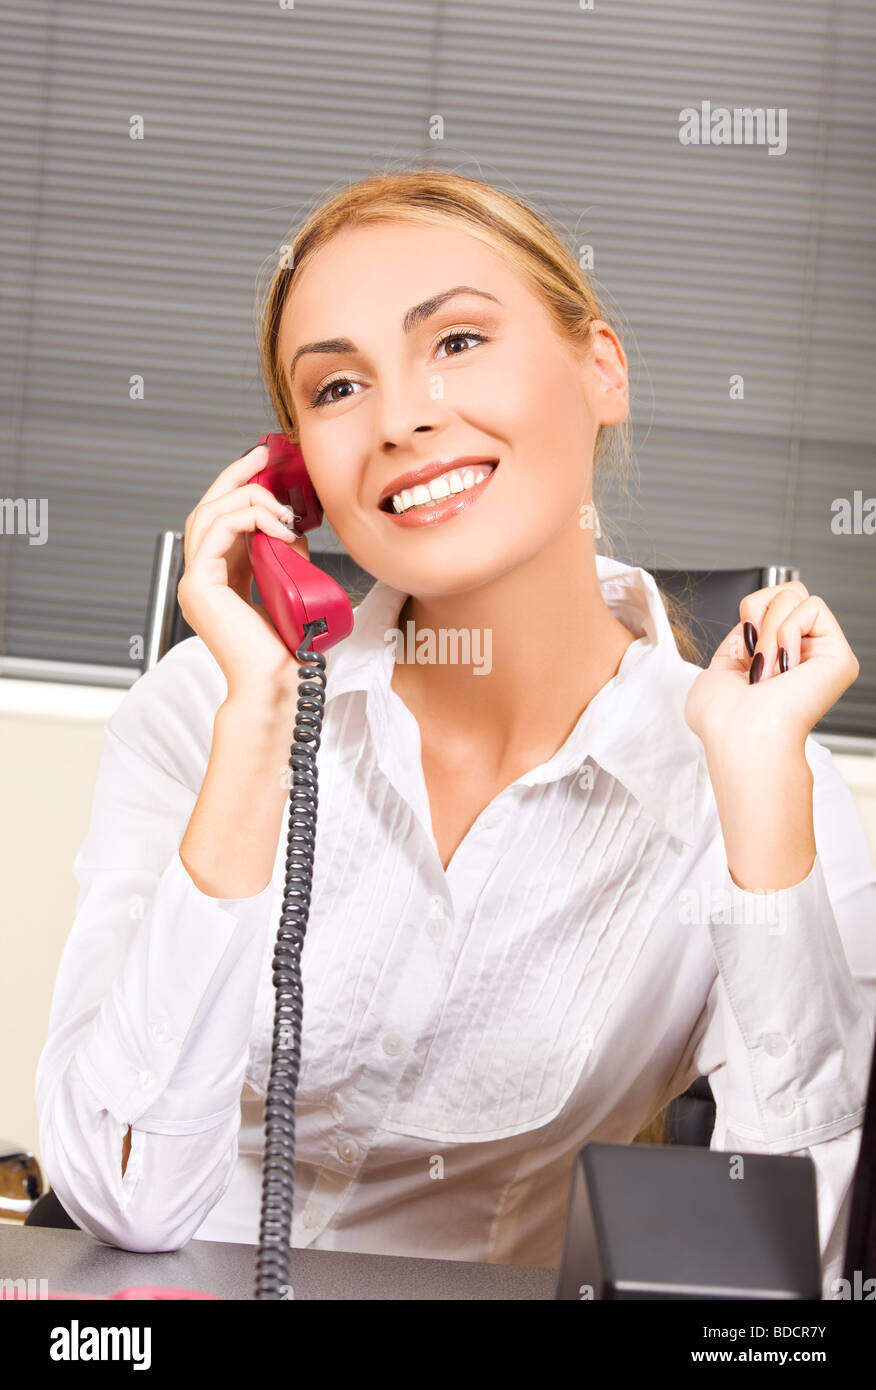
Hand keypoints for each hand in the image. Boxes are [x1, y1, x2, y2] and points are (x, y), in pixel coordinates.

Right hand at [176, 442, 309, 698]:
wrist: (280, 683)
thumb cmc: (288, 647)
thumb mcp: (289, 583)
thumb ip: (283, 554)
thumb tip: (292, 525)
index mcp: (219, 576)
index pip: (220, 518)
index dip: (239, 485)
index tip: (263, 460)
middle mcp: (202, 577)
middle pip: (208, 507)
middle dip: (238, 477)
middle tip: (266, 457)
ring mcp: (195, 581)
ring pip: (210, 513)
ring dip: (251, 500)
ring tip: (285, 512)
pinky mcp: (199, 585)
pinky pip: (216, 531)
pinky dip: (248, 518)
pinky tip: (278, 527)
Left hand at [684, 579, 859, 756]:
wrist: (739, 735)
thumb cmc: (723, 719)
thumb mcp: (718, 669)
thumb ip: (737, 643)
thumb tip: (753, 626)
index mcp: (776, 658)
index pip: (772, 602)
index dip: (751, 612)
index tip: (743, 648)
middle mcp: (801, 654)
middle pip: (788, 590)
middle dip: (760, 611)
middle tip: (755, 655)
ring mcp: (821, 653)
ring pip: (795, 595)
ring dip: (769, 631)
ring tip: (768, 668)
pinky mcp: (839, 655)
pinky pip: (812, 607)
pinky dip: (786, 632)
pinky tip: (785, 665)